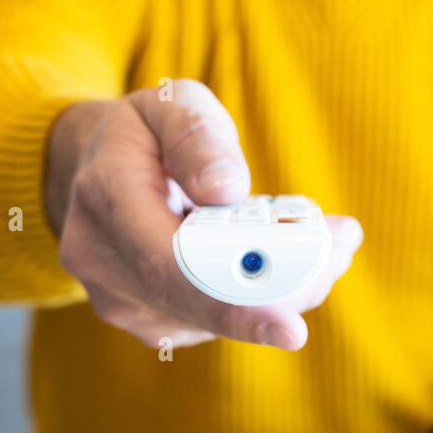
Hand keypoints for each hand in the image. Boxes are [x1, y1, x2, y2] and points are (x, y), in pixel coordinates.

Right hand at [44, 81, 361, 350]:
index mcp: (105, 202)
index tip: (293, 328)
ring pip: (220, 318)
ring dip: (285, 287)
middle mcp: (105, 265)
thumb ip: (198, 137)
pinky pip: (219, 320)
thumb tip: (229, 190)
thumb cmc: (143, 135)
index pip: (172, 271)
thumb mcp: (170, 103)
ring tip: (328, 241)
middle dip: (286, 286)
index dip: (235, 304)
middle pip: (206, 303)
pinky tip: (294, 259)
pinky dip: (265, 295)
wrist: (91, 175)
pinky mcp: (152, 322)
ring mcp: (125, 303)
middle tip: (341, 246)